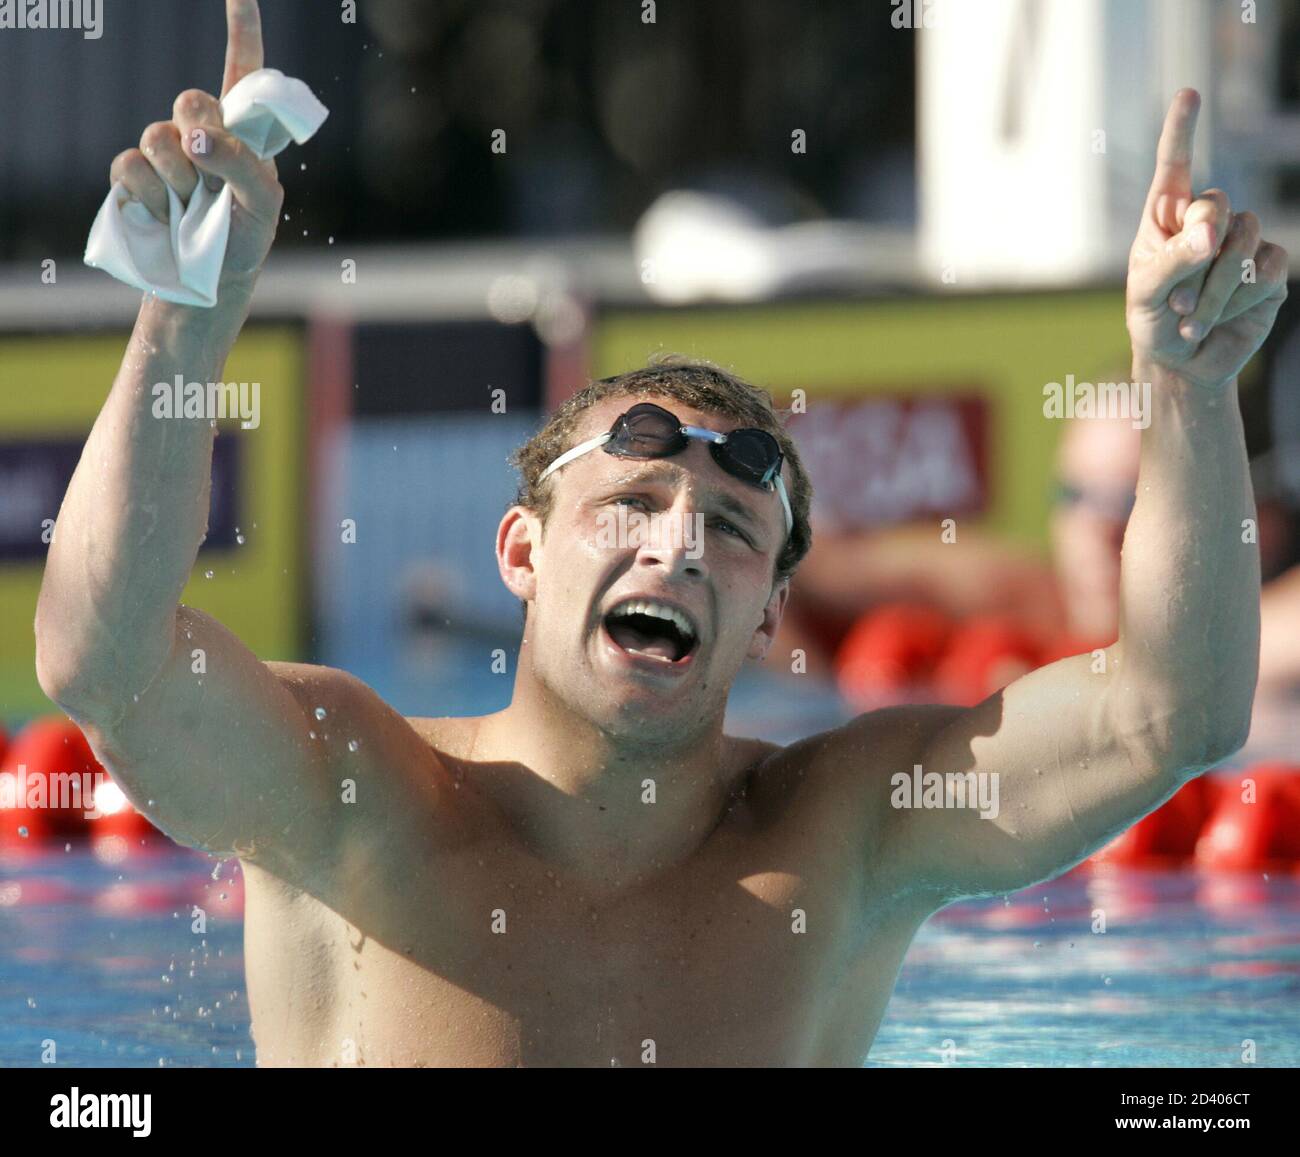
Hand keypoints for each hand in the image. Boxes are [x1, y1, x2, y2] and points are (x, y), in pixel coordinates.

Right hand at [107, 0, 282, 299]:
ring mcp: (164, 152)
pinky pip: (131, 166)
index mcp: (241, 131)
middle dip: (203, 139)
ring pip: (158, 137)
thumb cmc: (243, 240)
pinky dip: (152, 197)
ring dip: (180, 181)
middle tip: (213, 184)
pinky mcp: (132, 176)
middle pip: (189, 100)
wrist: (205, 282)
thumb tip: (194, 136)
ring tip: (193, 210)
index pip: (242, 69)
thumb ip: (241, 163)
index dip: (242, 28)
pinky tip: (166, 217)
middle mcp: (199, 131)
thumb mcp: (263, 205)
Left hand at [1126, 89, 1287, 390]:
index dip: (1182, 130)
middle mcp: (1207, 221)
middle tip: (1174, 299)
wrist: (1183, 365)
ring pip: (1242, 239)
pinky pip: (1266, 269)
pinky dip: (1238, 300)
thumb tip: (1212, 231)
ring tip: (1190, 317)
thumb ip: (1172, 258)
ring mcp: (1242, 242)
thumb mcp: (1146, 293)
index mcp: (1167, 218)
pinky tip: (1220, 319)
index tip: (1189, 94)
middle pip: (1216, 204)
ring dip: (1213, 288)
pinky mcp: (1269, 269)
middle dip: (1194, 255)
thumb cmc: (1154, 322)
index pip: (1175, 166)